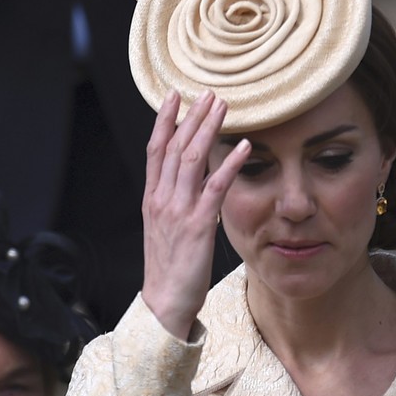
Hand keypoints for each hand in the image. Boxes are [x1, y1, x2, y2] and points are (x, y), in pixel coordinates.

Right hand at [141, 91, 250, 339]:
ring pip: (191, 159)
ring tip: (222, 106)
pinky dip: (229, 164)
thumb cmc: (169, 270)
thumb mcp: (165, 231)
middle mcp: (162, 200)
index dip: (164, 121)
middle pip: (174, 146)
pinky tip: (243, 146)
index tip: (174, 96)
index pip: (155, 150)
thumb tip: (187, 185)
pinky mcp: (198, 226)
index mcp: (152, 200)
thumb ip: (173, 204)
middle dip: (191, 116)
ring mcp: (179, 211)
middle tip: (207, 91)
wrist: (164, 304)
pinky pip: (215, 188)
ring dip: (207, 129)